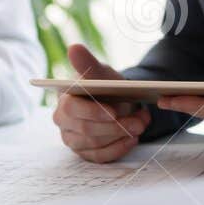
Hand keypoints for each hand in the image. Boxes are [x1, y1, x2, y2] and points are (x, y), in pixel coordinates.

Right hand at [53, 43, 149, 163]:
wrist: (115, 101)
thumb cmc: (104, 85)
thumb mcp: (100, 72)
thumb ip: (87, 62)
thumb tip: (74, 47)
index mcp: (63, 99)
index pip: (71, 109)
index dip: (92, 112)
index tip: (114, 112)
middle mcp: (63, 122)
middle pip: (86, 130)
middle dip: (115, 126)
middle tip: (138, 122)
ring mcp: (72, 139)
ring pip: (94, 144)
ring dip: (120, 136)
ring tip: (140, 126)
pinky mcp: (85, 152)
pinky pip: (100, 157)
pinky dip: (118, 149)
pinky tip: (133, 140)